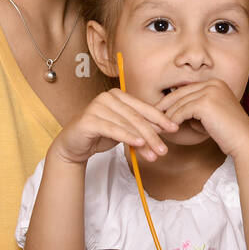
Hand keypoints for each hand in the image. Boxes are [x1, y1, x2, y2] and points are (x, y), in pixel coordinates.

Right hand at [50, 89, 177, 164]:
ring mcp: (97, 106)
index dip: (160, 118)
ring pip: (127, 124)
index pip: (143, 107)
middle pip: (137, 117)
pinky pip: (113, 129)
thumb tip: (163, 132)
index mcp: (119, 95)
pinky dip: (127, 136)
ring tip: (154, 153)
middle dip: (153, 134)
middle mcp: (108, 97)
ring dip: (143, 140)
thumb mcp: (124, 132)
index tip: (174, 129)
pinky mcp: (89, 119)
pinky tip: (139, 144)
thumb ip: (141, 130)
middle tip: (164, 149)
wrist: (74, 145)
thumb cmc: (100, 135)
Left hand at [157, 79, 248, 156]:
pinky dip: (174, 121)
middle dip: (164, 105)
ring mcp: (209, 91)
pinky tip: (170, 129)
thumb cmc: (228, 133)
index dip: (171, 100)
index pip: (186, 89)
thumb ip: (195, 109)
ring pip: (179, 103)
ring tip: (157, 125)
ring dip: (167, 116)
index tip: (160, 110)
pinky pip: (182, 111)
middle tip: (152, 116)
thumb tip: (173, 112)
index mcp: (215, 83)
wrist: (244, 141)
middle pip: (180, 93)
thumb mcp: (211, 116)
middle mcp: (213, 83)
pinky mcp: (205, 102)